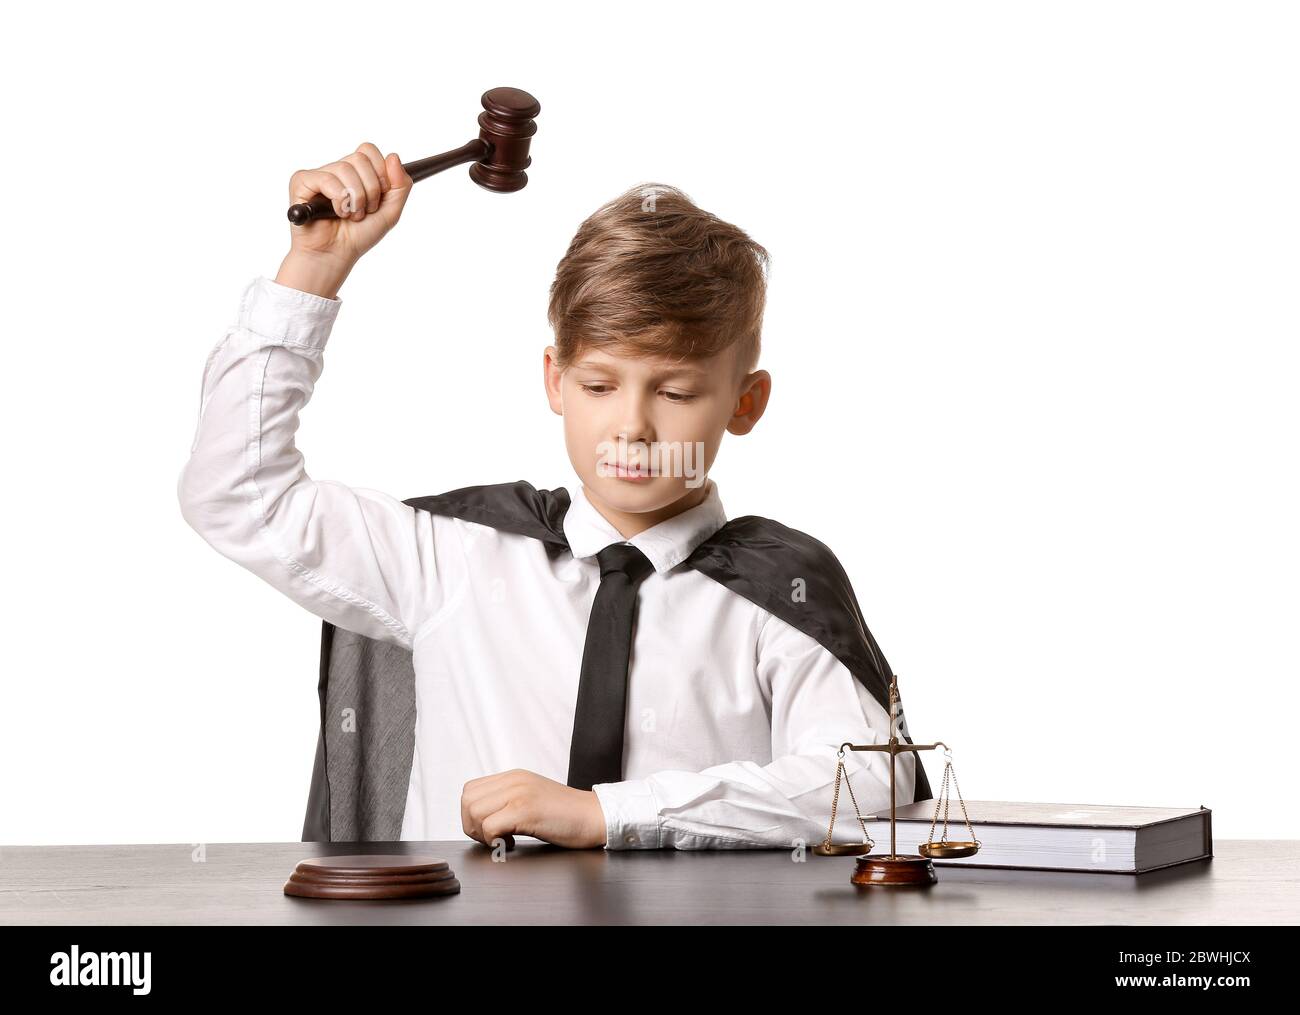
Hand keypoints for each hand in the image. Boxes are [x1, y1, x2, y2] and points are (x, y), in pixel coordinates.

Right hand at [285, 141, 413, 265]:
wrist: (335, 255)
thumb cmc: (358, 235)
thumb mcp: (390, 211)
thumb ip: (400, 185)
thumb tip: (394, 156)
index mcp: (355, 172)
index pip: (368, 150)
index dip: (380, 172)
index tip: (380, 195)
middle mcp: (336, 170)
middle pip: (360, 158)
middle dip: (370, 190)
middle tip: (364, 210)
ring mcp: (318, 174)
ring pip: (345, 169)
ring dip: (355, 199)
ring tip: (351, 215)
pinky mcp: (302, 181)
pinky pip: (327, 179)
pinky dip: (339, 199)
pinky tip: (336, 213)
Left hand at [461, 769, 607, 848]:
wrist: (596, 816)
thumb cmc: (568, 815)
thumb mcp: (533, 796)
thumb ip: (508, 799)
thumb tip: (481, 817)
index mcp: (514, 776)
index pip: (470, 790)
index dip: (472, 814)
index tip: (488, 829)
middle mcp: (514, 780)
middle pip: (467, 800)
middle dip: (473, 825)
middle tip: (493, 838)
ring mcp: (519, 793)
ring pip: (475, 812)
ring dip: (484, 834)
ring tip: (505, 840)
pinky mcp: (526, 810)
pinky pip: (490, 827)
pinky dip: (495, 841)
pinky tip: (513, 844)